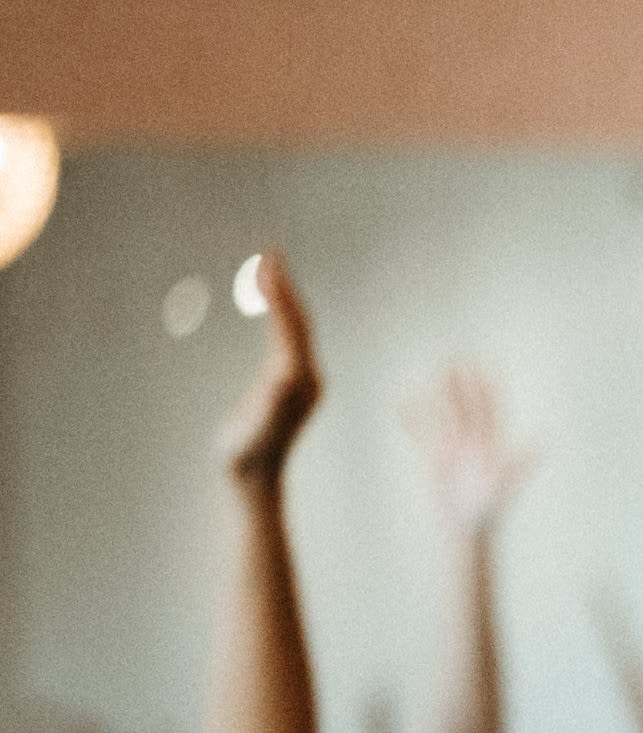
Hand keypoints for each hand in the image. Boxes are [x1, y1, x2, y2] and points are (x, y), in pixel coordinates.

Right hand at [217, 254, 321, 485]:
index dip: (280, 295)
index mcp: (298, 382)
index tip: (267, 264)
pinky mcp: (290, 384)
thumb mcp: (254, 432)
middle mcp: (306, 378)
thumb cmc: (246, 457)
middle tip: (270, 252)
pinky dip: (279, 314)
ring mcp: (301, 381)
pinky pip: (288, 339)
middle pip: (299, 323)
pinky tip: (268, 303)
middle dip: (285, 287)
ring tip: (268, 266)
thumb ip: (270, 406)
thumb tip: (284, 378)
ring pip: (296, 329)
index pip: (292, 328)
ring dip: (284, 296)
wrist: (254, 481)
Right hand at [403, 364, 534, 535]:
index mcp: (490, 445)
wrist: (468, 526)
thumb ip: (520, 462)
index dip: (489, 389)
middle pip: (466, 407)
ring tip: (436, 372)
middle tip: (454, 358)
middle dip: (461, 384)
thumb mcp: (504, 483)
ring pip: (446, 414)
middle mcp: (473, 442)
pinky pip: (422, 434)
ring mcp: (454, 447)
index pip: (490, 410)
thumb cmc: (489, 508)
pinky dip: (413, 421)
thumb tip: (541, 442)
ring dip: (441, 395)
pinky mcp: (436, 457)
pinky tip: (401, 406)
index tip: (487, 365)